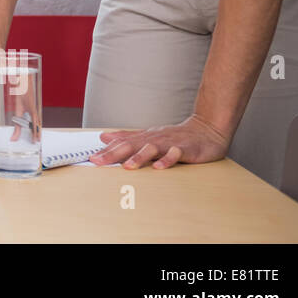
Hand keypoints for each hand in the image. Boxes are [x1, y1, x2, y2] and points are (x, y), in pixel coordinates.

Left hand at [89, 114, 229, 169]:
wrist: (206, 130)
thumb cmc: (175, 136)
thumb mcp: (148, 136)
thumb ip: (126, 137)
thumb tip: (104, 137)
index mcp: (144, 138)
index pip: (122, 144)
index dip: (106, 151)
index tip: (91, 159)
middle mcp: (154, 139)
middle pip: (131, 145)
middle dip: (114, 154)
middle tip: (99, 162)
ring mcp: (169, 143)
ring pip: (151, 149)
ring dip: (139, 157)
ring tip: (127, 166)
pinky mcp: (185, 149)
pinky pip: (175, 154)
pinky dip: (167, 160)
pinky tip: (159, 167)